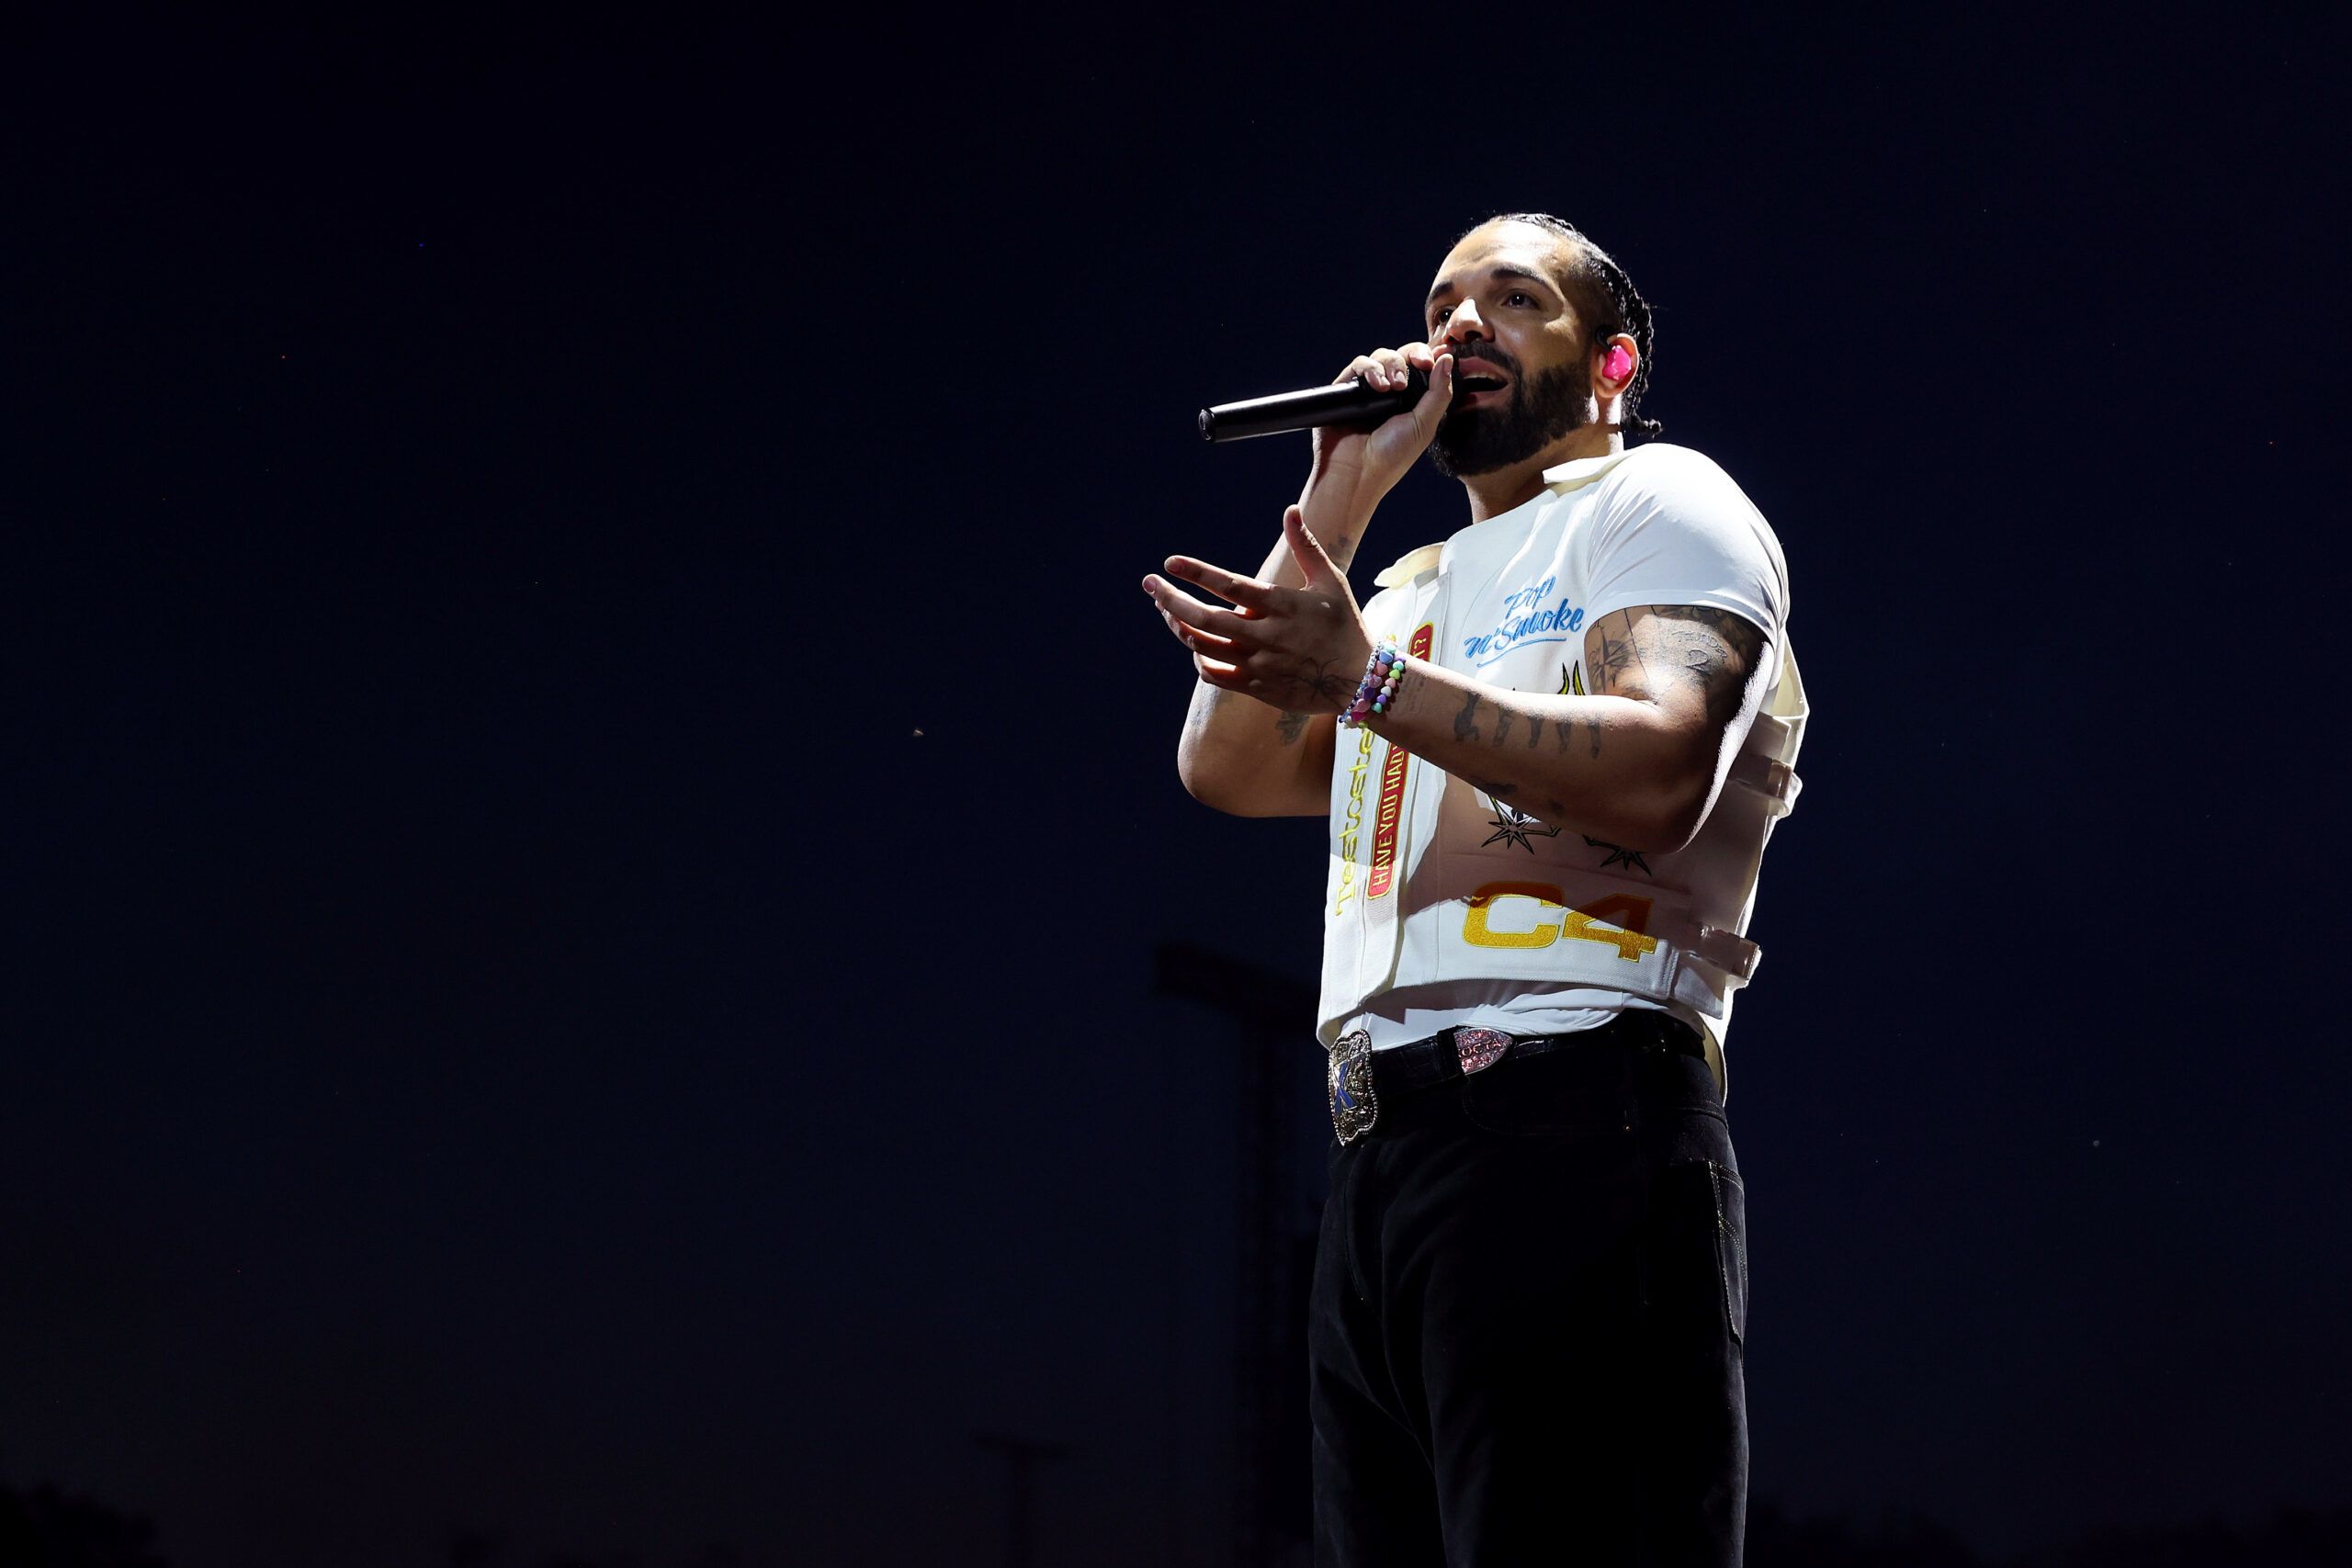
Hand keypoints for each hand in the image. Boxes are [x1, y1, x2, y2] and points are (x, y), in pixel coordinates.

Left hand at [1144, 508, 1374, 712]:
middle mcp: (1266, 636)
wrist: (1360, 679)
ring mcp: (1259, 665)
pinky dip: (1199, 658)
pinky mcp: (1257, 687)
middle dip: (1171, 600)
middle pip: (1205, 619)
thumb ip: (1306, 546)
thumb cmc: (1344, 624)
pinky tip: (1194, 643)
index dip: (1197, 573)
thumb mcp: (1330, 581)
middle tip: (1150, 584)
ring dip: (1179, 627)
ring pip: (1204, 647)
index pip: (1231, 586)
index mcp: (1282, 606)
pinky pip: (1215, 674)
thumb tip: (1290, 510)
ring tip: (1165, 610)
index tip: (1170, 562)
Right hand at [1307, 343, 1454, 505]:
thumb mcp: (1424, 425)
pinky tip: (1377, 386)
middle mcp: (1391, 392)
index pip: (1422, 366)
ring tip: (1392, 386)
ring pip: (1382, 356)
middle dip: (1411, 356)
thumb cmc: (1391, 457)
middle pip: (1403, 356)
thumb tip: (1447, 358)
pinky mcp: (1347, 388)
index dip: (1427, 356)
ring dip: (1391, 364)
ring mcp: (1368, 389)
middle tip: (1418, 366)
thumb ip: (1439, 393)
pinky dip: (1370, 368)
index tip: (1434, 357)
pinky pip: (1359, 364)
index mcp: (1412, 400)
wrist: (1356, 472)